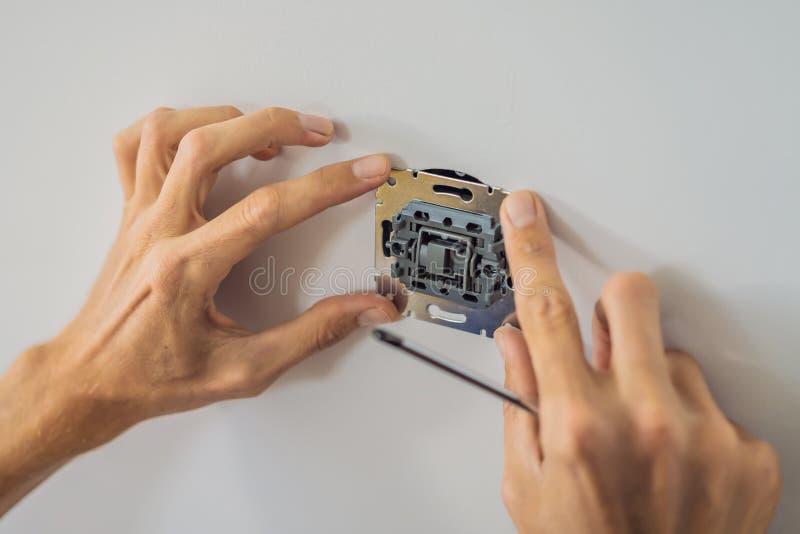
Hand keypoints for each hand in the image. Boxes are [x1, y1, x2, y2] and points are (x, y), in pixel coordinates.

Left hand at [0, 106, 397, 513]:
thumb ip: (313, 334)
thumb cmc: (156, 378)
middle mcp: (159, 231)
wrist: (93, 380)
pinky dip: (168, 124)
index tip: (365, 172)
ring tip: (265, 129)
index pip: (269, 209)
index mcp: (189, 269)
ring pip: (168, 132)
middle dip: (276, 124)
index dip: (328, 186)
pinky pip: (134, 145)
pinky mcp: (129, 212)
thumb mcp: (245, 370)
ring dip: (224, 117)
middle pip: (211, 145)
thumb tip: (366, 309)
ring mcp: (139, 216)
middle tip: (321, 131)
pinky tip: (202, 133)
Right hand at [494, 191, 780, 532]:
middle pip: (631, 298)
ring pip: (671, 355)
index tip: (525, 215)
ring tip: (641, 433)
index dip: (531, 252)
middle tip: (605, 341)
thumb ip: (519, 402)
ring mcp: (701, 435)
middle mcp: (642, 421)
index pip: (545, 312)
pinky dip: (691, 423)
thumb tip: (516, 345)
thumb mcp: (525, 482)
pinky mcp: (745, 452)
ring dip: (650, 380)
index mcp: (576, 425)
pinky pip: (713, 403)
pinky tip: (676, 463)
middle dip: (613, 307)